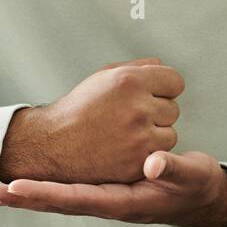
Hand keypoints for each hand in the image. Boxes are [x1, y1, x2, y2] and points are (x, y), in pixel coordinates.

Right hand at [0, 57, 183, 185]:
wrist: (52, 145)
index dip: (164, 88)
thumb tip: (161, 64)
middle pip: (173, 109)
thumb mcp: (102, 78)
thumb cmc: (78, 109)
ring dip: (154, 135)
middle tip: (130, 118)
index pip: (175, 81)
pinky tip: (125, 150)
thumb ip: (135, 68)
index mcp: (130, 81)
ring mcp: (139, 137)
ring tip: (127, 135)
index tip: (151, 96)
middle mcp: (137, 107)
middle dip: (156, 112)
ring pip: (170, 134)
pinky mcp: (137, 162)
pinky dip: (147, 155)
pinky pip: (159, 156)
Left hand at [0, 150, 226, 226]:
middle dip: (21, 197)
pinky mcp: (106, 187)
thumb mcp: (191, 174)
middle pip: (56, 202)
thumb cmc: (198, 186)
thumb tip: (150, 163)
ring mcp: (105, 196)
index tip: (14, 188)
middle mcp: (108, 202)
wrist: (206, 196)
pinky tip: (31, 177)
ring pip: (59, 196)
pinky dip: (47, 184)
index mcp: (123, 201)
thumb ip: (173, 168)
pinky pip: (70, 188)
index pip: (76, 199)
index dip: (44, 194)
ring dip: (28, 192)